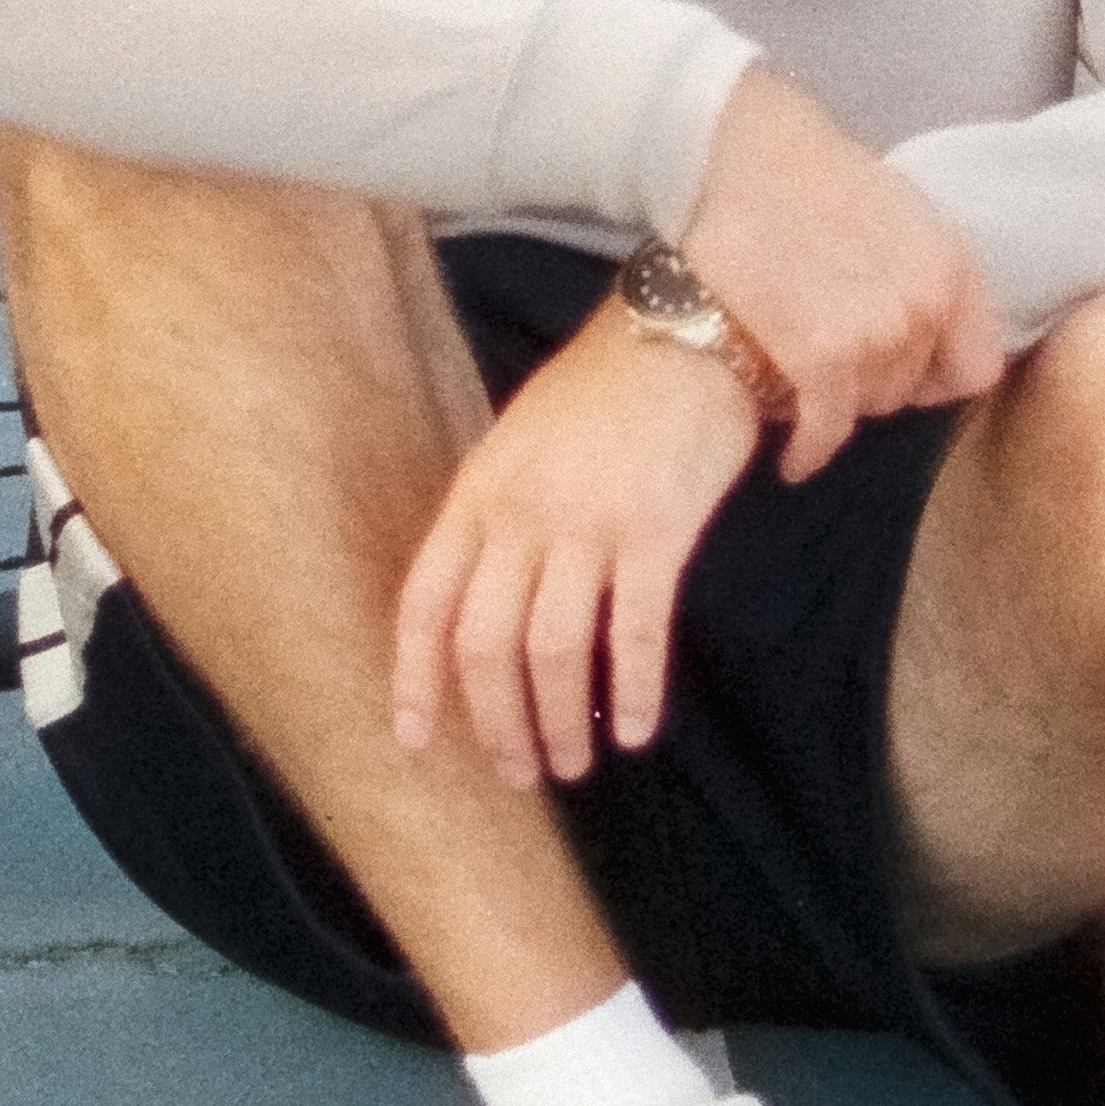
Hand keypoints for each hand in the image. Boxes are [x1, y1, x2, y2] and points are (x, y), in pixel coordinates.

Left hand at [391, 310, 766, 789]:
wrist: (689, 332)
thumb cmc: (605, 388)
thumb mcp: (519, 440)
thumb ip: (494, 512)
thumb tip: (480, 597)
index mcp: (477, 491)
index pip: (425, 603)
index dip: (415, 680)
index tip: (416, 741)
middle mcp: (521, 513)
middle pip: (486, 645)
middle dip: (496, 724)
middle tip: (518, 772)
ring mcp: (587, 523)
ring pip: (554, 652)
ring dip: (560, 723)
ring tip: (572, 764)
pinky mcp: (656, 531)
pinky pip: (637, 633)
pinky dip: (635, 692)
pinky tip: (637, 730)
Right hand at [678, 65, 1005, 481]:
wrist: (737, 154)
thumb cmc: (810, 177)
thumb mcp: (902, 215)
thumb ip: (927, 277)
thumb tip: (923, 334)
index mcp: (953, 269)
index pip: (975, 369)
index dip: (935, 377)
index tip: (901, 373)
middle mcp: (925, 307)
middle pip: (910, 391)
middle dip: (872, 382)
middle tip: (830, 361)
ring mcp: (876, 336)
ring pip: (865, 408)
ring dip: (834, 401)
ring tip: (798, 377)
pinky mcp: (820, 359)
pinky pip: (824, 430)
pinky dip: (807, 449)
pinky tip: (794, 457)